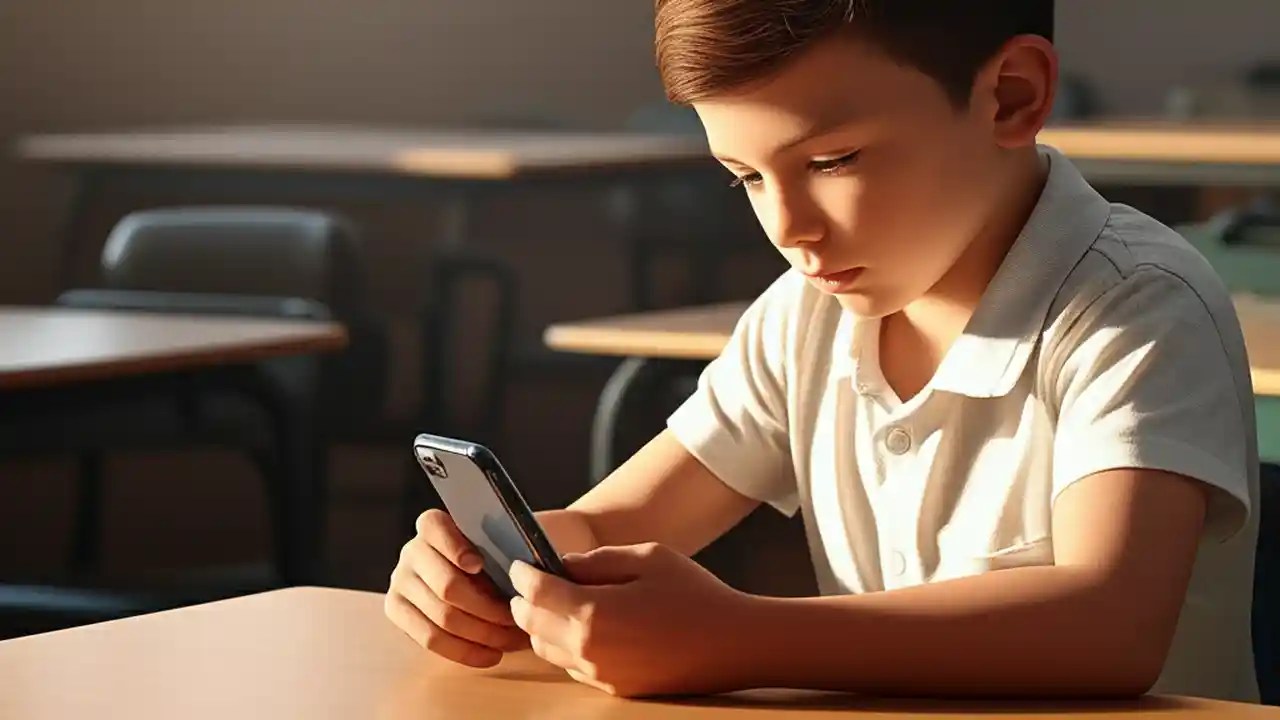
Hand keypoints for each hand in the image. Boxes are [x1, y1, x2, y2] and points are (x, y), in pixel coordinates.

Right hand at [385, 509, 528, 666]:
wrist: (471, 579)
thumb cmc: (495, 558)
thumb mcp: (501, 544)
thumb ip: (507, 548)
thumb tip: (524, 569)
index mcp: (433, 525)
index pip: (435, 528)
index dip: (455, 548)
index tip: (479, 565)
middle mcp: (412, 551)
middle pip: (447, 585)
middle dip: (488, 608)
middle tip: (518, 619)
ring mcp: (401, 581)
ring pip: (442, 617)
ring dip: (483, 634)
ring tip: (512, 641)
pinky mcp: (397, 611)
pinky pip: (430, 638)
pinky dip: (465, 651)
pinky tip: (492, 655)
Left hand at [508, 542, 755, 697]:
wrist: (734, 644)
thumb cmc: (695, 594)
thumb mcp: (646, 557)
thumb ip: (597, 560)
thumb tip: (563, 566)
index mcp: (592, 612)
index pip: (535, 592)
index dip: (522, 573)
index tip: (520, 563)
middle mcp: (588, 649)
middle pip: (530, 624)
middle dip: (524, 600)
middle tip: (530, 582)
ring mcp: (600, 674)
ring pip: (546, 649)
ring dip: (541, 625)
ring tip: (556, 602)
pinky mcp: (615, 689)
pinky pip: (572, 666)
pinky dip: (565, 645)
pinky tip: (584, 626)